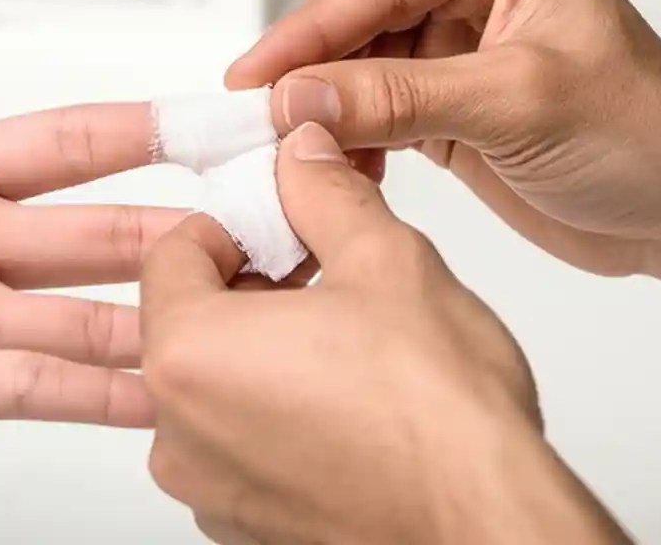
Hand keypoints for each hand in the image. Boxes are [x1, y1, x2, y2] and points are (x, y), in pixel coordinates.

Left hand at [141, 123, 629, 543]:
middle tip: (328, 274)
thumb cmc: (440, 414)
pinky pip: (241, 444)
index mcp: (190, 354)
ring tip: (351, 343)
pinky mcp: (246, 525)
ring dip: (268, 351)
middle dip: (254, 286)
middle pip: (190, 321)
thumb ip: (325, 193)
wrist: (486, 524)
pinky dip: (278, 414)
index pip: (174, 252)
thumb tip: (303, 153)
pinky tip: (350, 405)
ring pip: (217, 385)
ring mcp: (210, 488)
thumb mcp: (387, 260)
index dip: (237, 224)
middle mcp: (178, 432)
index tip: (289, 225)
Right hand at [230, 0, 660, 453]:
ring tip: (292, 153)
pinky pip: (372, 108)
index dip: (308, 33)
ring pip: (355, 65)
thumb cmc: (646, 134)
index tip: (255, 80)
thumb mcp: (518, 104)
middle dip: (308, 71)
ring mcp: (456, 42)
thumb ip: (403, 98)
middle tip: (260, 124)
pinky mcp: (447, 100)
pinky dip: (348, 138)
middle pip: (355, 17)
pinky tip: (336, 168)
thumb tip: (300, 95)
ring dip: (323, 109)